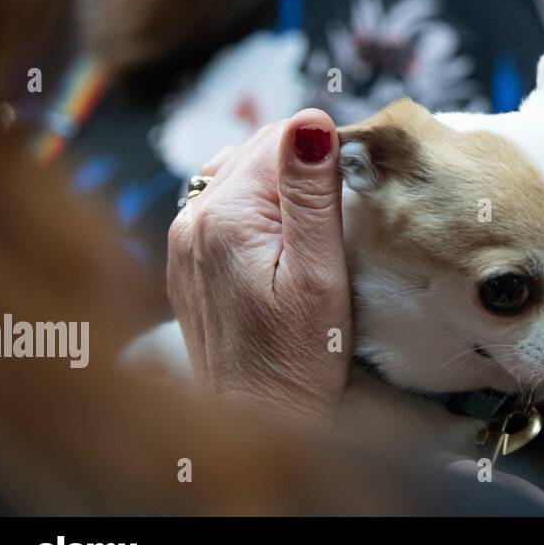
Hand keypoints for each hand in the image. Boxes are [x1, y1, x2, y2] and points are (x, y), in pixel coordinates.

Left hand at [166, 109, 351, 425]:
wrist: (255, 422)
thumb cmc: (297, 360)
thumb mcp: (320, 275)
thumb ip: (313, 195)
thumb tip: (313, 122)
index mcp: (226, 216)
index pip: (283, 136)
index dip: (330, 151)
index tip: (360, 186)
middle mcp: (192, 218)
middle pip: (258, 147)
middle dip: (305, 161)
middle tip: (346, 204)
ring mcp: (184, 239)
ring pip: (240, 169)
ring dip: (281, 178)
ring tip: (318, 215)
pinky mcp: (188, 259)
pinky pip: (224, 201)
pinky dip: (258, 201)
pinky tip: (284, 231)